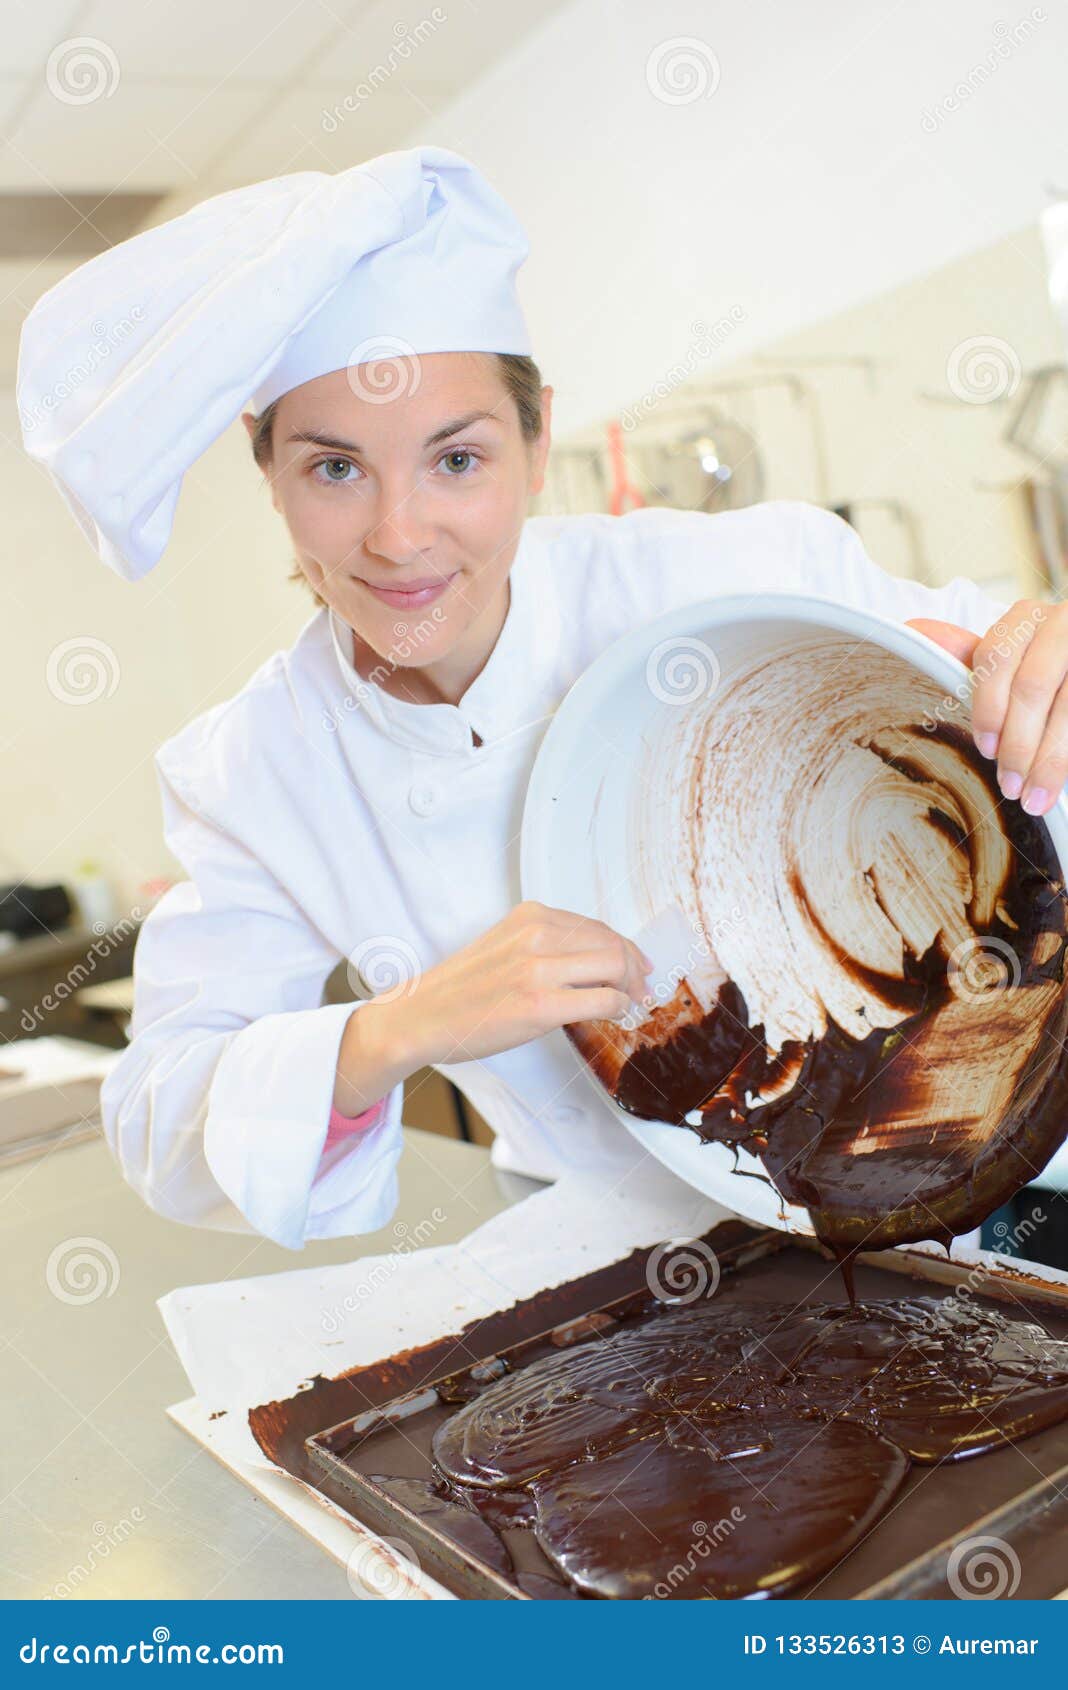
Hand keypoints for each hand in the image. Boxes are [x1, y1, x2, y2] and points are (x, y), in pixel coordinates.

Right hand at [385, 900, 654, 1068]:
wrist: (420, 1017)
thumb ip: (546, 945)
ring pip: (615, 966)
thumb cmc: (461, 990)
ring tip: (628, 1003)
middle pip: (613, 943)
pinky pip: (603, 1000)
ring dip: (630, 988)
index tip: (635, 966)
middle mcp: (536, 934)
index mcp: (530, 916)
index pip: (596, 926)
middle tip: (639, 989)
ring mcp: (537, 969)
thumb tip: (596, 960)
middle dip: (634, 968)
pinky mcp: (539, 1005)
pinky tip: (613, 1016)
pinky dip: (618, 1008)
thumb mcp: (504, 946)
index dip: (625, 948)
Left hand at [907, 599, 1064, 817]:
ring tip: (1034, 797)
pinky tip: (1061, 785)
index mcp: (1024, 620)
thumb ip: (968, 659)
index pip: (995, 658)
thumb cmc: (1037, 675)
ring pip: (1067, 707)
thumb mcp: (1007, 666)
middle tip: (1010, 786)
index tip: (987, 751)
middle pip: (1032, 686)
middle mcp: (1060, 624)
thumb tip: (920, 633)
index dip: (988, 709)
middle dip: (1018, 744)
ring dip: (1050, 759)